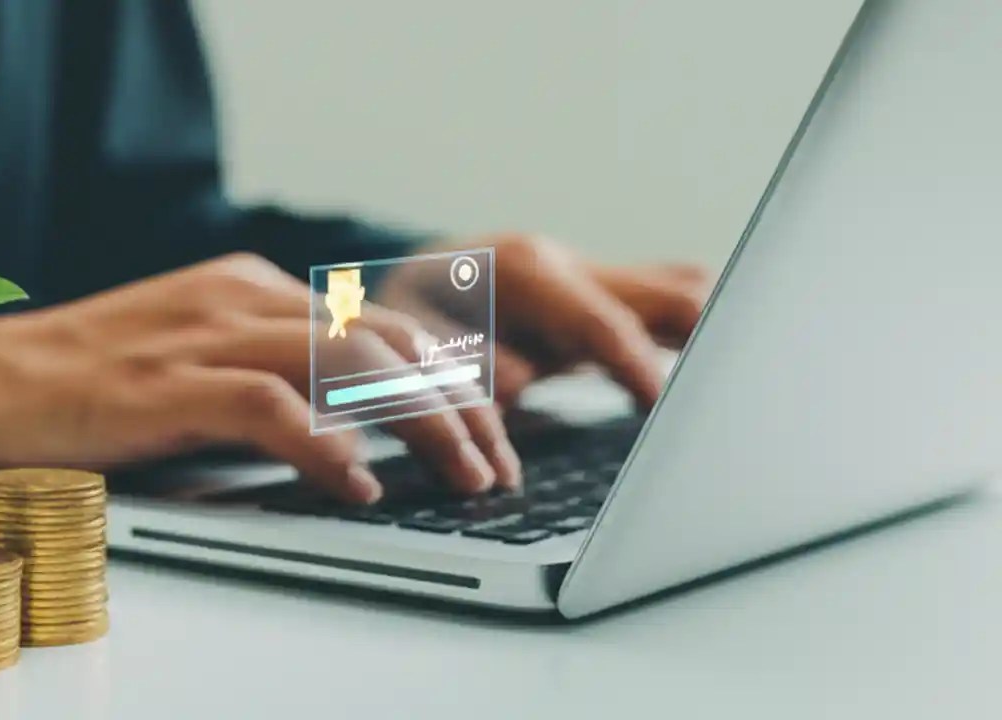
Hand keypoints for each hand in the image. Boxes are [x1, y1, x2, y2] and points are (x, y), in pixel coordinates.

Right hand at [0, 253, 519, 503]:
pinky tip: (360, 484)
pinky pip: (269, 405)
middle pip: (388, 337)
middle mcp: (244, 299)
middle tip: (499, 463)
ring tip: (464, 476)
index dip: (453, 375)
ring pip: (350, 360)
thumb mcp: (204, 361)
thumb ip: (276, 376)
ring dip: (423, 422)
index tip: (493, 427)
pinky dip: (325, 444)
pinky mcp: (166, 381)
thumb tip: (362, 428)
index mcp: (256, 291)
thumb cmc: (97, 383)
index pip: (385, 322)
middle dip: (460, 402)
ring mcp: (206, 335)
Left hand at [381, 234, 710, 407]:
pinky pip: (668, 305)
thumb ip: (467, 368)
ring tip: (754, 387)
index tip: (666, 413)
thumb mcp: (418, 348)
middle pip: (669, 290)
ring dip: (718, 332)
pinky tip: (728, 377)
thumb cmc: (410, 321)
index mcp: (525, 272)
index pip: (602, 322)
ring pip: (681, 289)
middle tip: (740, 396)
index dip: (637, 368)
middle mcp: (570, 264)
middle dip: (713, 337)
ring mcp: (593, 276)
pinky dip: (699, 337)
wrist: (413, 283)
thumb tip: (515, 382)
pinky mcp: (608, 296)